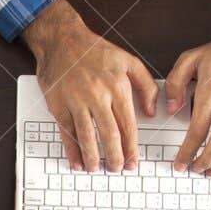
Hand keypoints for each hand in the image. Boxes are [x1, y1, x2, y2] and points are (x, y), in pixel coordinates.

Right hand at [22, 0, 157, 171]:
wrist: (62, 40)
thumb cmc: (95, 51)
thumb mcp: (128, 60)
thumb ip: (146, 85)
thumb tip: (151, 112)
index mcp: (117, 87)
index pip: (127, 125)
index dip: (131, 148)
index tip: (133, 162)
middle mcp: (97, 96)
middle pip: (109, 135)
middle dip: (114, 157)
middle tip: (116, 170)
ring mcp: (76, 102)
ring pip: (87, 137)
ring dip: (93, 157)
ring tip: (97, 169)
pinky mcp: (59, 105)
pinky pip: (67, 133)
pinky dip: (72, 151)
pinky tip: (77, 162)